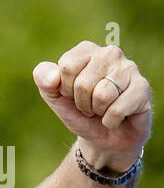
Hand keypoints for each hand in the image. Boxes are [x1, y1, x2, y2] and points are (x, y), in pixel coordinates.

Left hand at [34, 42, 152, 171]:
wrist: (102, 136)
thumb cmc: (77, 111)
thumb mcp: (54, 96)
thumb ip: (44, 80)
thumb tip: (52, 77)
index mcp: (86, 51)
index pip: (67, 66)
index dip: (65, 88)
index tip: (70, 94)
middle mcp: (110, 53)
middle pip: (83, 83)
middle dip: (81, 103)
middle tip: (88, 105)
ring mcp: (129, 68)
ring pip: (102, 94)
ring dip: (97, 111)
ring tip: (102, 109)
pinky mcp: (143, 87)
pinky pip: (117, 109)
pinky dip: (111, 120)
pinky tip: (116, 117)